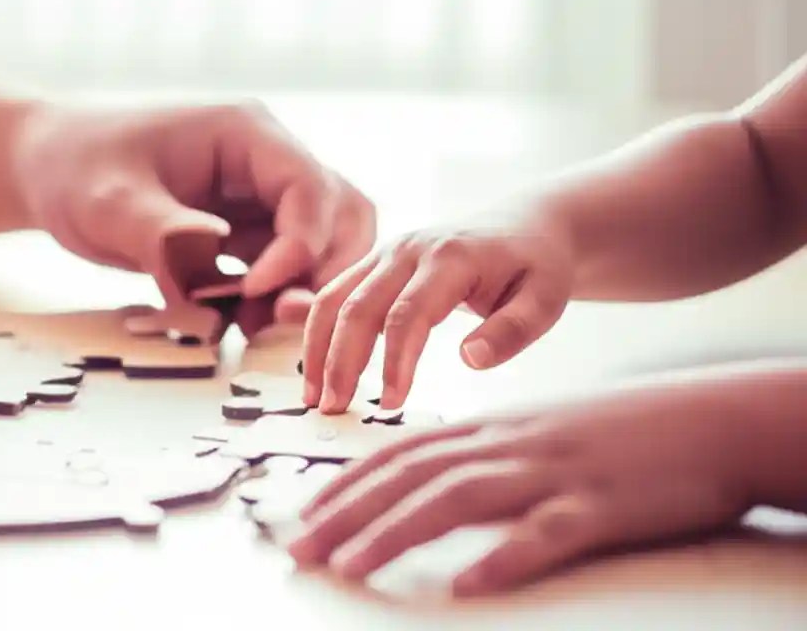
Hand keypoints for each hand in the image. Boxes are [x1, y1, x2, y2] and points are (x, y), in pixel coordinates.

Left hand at [13, 102, 374, 330]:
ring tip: (246, 327)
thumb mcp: (108, 199)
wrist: (44, 166)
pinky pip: (281, 272)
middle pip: (340, 217)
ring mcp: (258, 199)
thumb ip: (161, 229)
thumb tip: (215, 257)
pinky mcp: (243, 233)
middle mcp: (266, 163)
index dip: (299, 245)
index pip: (310, 187)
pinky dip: (268, 303)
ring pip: (321, 249)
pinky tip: (230, 327)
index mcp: (247, 133)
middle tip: (274, 318)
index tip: (253, 290)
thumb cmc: (73, 163)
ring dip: (298, 293)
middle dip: (320, 272)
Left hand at [287, 381, 753, 594]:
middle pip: (412, 475)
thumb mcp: (536, 434)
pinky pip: (546, 535)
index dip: (346, 482)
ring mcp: (553, 472)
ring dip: (397, 533)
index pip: (401, 451)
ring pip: (461, 499)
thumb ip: (482, 454)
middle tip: (297, 549)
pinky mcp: (601, 507)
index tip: (302, 512)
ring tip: (349, 568)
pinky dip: (504, 559)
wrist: (708, 420)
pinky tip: (468, 585)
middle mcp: (510, 443)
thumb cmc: (615, 434)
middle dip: (346, 512)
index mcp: (492, 427)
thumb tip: (425, 487)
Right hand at [302, 214, 574, 412]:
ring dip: (318, 349)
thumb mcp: (546, 299)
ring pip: (334, 298)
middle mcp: (409, 249)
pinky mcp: (375, 262)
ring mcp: (387, 252)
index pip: (409, 315)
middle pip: (358, 306)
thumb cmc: (536, 267)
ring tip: (314, 397)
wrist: (524, 225)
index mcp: (451, 258)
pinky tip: (319, 371)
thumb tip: (470, 360)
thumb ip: (513, 331)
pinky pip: (335, 294)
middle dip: (340, 361)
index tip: (391, 404)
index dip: (395, 362)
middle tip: (332, 410)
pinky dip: (320, 333)